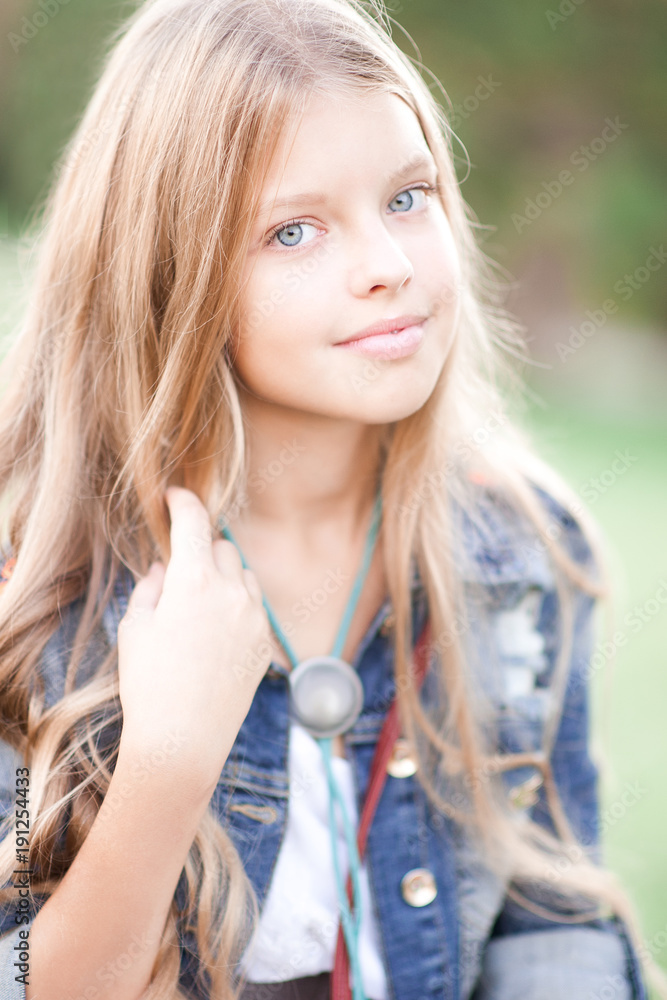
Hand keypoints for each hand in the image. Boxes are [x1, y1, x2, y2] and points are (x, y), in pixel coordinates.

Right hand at [116, 485, 272, 786]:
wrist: (183, 742)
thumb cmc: (148, 685)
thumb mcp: (135, 628)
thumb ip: (152, 587)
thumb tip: (165, 567)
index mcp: (194, 581)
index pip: (194, 521)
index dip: (183, 502)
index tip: (175, 497)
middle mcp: (231, 592)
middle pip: (221, 545)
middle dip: (200, 550)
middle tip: (178, 572)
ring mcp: (254, 617)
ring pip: (243, 574)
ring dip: (223, 576)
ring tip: (198, 608)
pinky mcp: (265, 643)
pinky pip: (254, 606)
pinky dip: (238, 605)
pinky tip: (216, 634)